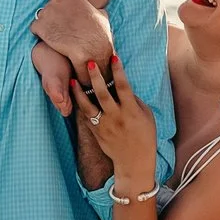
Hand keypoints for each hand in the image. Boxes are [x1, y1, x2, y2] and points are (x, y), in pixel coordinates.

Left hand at [32, 0, 113, 69]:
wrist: (92, 50)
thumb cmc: (99, 35)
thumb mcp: (101, 16)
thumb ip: (94, 10)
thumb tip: (96, 10)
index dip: (57, 6)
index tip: (61, 15)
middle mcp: (56, 1)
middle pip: (47, 7)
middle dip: (52, 17)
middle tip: (59, 28)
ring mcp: (47, 13)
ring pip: (40, 17)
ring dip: (46, 26)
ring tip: (55, 36)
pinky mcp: (40, 27)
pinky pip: (34, 28)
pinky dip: (40, 35)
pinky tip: (49, 41)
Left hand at [74, 56, 156, 190]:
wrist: (134, 161)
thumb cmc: (144, 136)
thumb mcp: (146, 116)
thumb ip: (134, 101)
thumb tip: (122, 87)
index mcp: (131, 111)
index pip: (124, 87)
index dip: (118, 72)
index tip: (113, 58)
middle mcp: (116, 117)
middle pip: (103, 94)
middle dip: (96, 77)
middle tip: (89, 62)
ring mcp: (104, 126)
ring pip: (88, 106)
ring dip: (79, 92)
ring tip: (73, 79)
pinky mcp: (96, 132)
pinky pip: (85, 117)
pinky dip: (79, 105)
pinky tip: (74, 94)